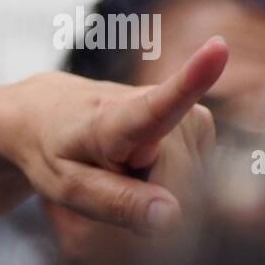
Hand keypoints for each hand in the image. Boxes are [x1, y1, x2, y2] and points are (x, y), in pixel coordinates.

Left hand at [0, 39, 227, 234]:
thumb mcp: (67, 186)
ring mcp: (183, 112)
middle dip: (150, 204)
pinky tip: (146, 169)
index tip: (218, 48)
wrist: (46, 113)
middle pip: (179, 187)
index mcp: (116, 117)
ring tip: (124, 173)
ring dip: (159, 194)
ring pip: (192, 185)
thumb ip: (115, 202)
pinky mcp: (200, 122)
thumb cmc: (52, 150)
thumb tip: (172, 216)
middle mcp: (157, 105)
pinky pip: (198, 175)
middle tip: (112, 185)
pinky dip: (171, 183)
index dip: (191, 81)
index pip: (156, 106)